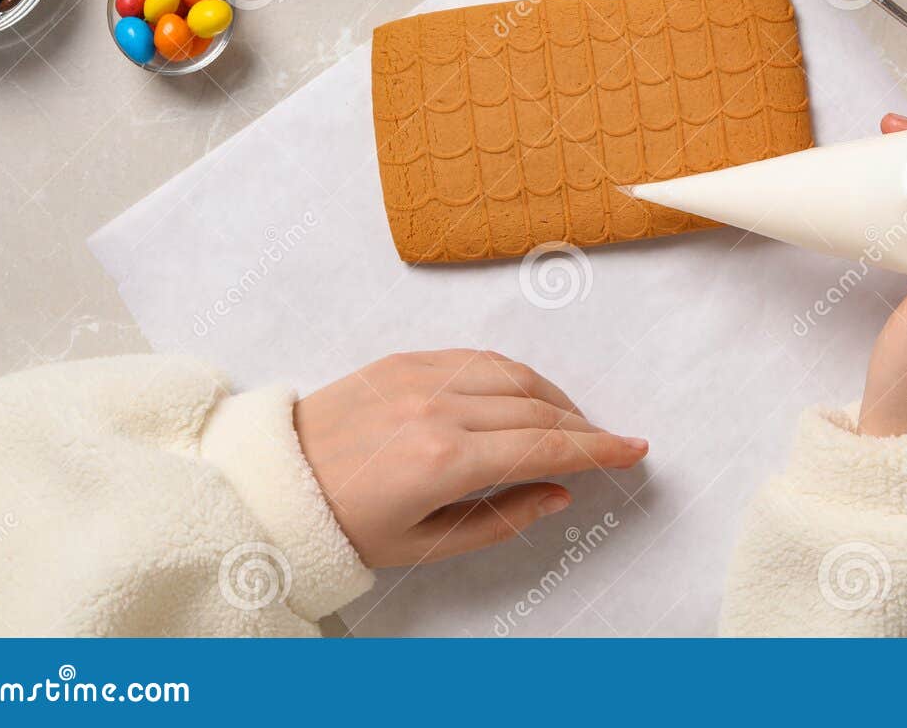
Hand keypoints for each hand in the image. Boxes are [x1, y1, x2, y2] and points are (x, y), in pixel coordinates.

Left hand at [294, 350, 646, 567]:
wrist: (272, 484)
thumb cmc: (343, 526)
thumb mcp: (425, 546)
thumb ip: (501, 519)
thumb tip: (559, 494)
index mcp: (444, 462)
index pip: (545, 449)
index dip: (598, 450)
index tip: (634, 450)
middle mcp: (438, 410)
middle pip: (538, 411)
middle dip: (584, 427)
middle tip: (611, 443)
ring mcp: (420, 377)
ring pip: (514, 375)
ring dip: (554, 397)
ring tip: (572, 423)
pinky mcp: (404, 359)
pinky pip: (478, 359)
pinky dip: (514, 375)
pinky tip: (526, 396)